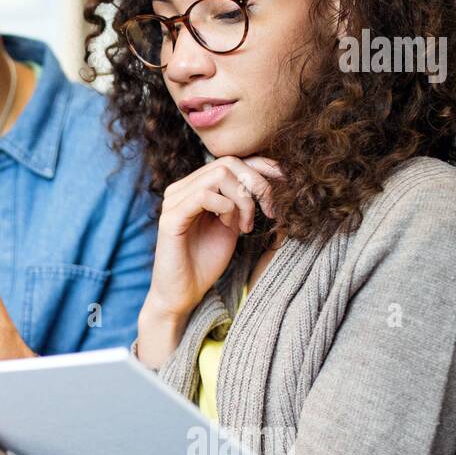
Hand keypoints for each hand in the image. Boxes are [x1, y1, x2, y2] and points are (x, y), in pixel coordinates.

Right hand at [135, 156, 281, 367]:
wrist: (183, 294)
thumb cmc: (206, 262)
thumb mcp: (232, 225)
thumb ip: (241, 202)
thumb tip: (266, 180)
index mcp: (194, 187)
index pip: (230, 161)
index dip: (260, 165)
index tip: (285, 180)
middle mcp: (181, 188)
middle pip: (227, 163)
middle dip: (256, 184)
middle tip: (269, 211)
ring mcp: (173, 201)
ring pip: (218, 175)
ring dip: (243, 200)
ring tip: (245, 226)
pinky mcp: (170, 218)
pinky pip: (204, 196)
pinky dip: (226, 208)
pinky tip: (230, 227)